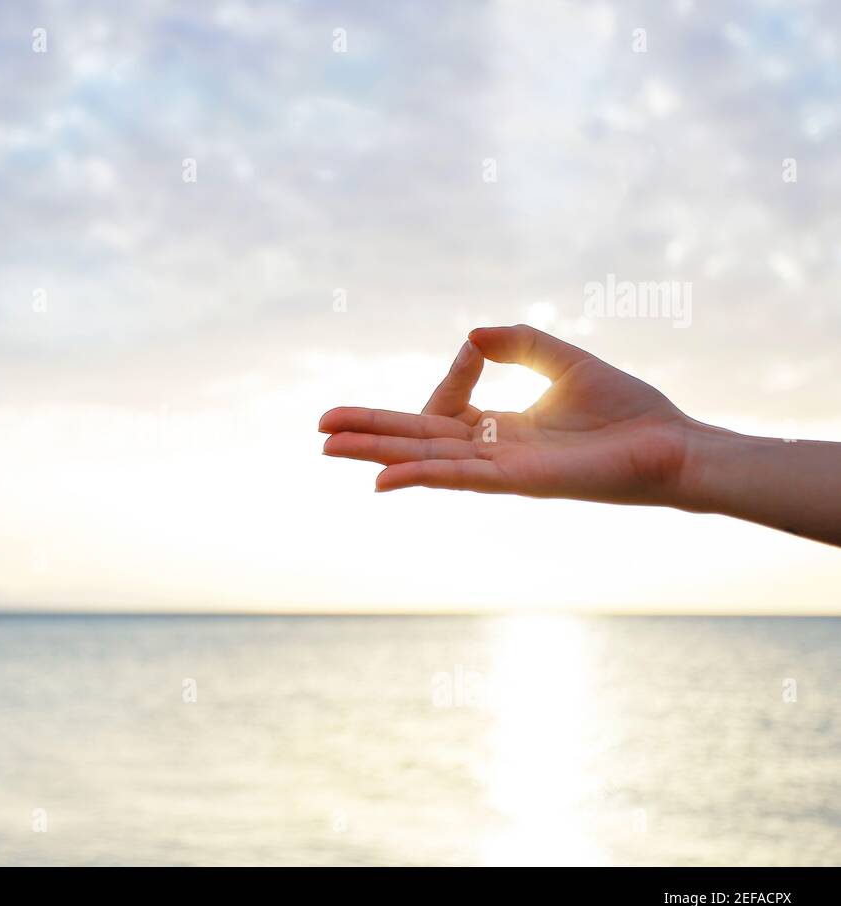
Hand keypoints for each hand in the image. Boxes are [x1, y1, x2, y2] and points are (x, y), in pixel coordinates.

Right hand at [318, 324, 694, 504]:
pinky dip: (419, 476)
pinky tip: (382, 478)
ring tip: (329, 448)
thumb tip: (468, 336)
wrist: (673, 447)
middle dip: (368, 434)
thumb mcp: (565, 361)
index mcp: (502, 429)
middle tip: (320, 430)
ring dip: (376, 454)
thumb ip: (519, 343)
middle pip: (417, 440)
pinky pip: (458, 477)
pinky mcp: (519, 482)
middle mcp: (493, 453)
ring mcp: (501, 470)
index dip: (449, 377)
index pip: (447, 409)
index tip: (471, 349)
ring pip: (426, 459)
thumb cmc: (628, 412)